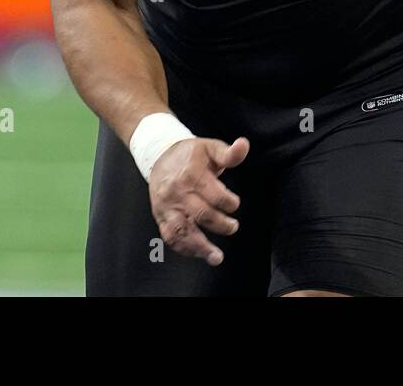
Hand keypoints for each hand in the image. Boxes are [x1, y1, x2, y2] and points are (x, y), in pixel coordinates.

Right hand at [149, 136, 248, 265]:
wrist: (159, 155)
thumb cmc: (190, 154)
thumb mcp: (211, 148)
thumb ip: (230, 153)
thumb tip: (244, 145)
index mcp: (192, 174)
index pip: (214, 195)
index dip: (229, 203)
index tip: (234, 204)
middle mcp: (177, 192)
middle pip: (200, 215)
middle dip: (221, 225)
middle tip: (233, 227)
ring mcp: (167, 206)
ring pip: (182, 231)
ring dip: (200, 247)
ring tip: (216, 257)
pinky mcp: (160, 216)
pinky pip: (170, 236)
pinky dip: (184, 248)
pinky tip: (198, 253)